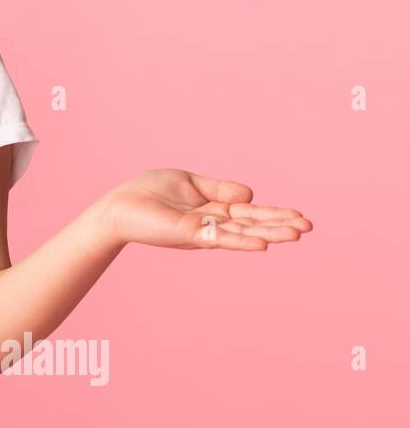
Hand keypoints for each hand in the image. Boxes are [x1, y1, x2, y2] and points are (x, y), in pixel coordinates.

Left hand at [102, 169, 312, 250]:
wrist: (118, 207)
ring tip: (296, 235)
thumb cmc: (149, 193)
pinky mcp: (189, 234)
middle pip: (252, 224)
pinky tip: (263, 243)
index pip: (250, 212)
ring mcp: (202, 231)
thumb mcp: (191, 184)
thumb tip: (251, 193)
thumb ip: (220, 189)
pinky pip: (220, 237)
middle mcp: (212, 224)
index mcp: (213, 210)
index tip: (301, 217)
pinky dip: (241, 240)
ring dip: (269, 233)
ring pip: (241, 233)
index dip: (274, 214)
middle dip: (279, 225)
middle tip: (309, 228)